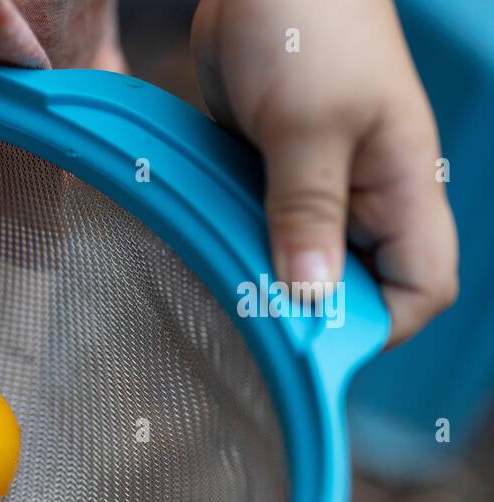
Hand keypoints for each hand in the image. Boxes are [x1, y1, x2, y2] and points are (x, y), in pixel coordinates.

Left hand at [192, 0, 457, 341]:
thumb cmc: (310, 26)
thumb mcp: (307, 125)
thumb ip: (306, 210)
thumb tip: (309, 295)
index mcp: (402, 187)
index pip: (420, 287)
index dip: (378, 328)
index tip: (312, 344)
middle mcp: (367, 195)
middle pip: (358, 286)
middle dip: (311, 313)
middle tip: (250, 326)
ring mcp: (319, 184)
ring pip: (303, 260)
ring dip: (267, 281)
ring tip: (222, 299)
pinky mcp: (272, 171)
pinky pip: (262, 227)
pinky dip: (239, 245)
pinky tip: (205, 259)